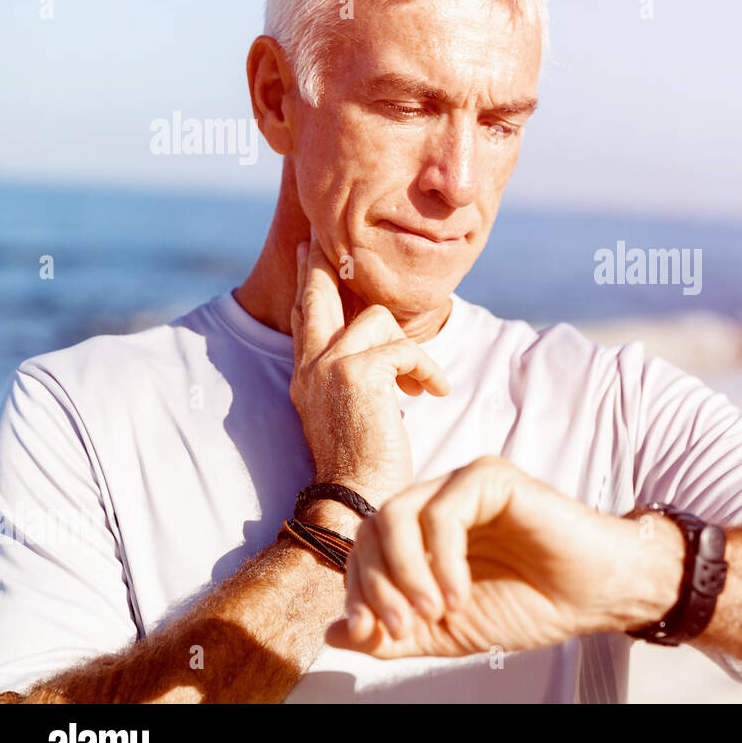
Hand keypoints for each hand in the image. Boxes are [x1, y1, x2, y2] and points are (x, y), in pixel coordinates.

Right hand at [289, 232, 450, 508]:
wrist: (355, 501)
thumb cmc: (365, 468)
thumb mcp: (351, 414)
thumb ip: (354, 378)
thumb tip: (380, 354)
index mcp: (306, 376)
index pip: (306, 317)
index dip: (310, 284)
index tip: (311, 252)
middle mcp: (310, 366)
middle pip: (319, 295)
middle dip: (324, 265)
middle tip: (324, 241)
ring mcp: (329, 366)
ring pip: (378, 318)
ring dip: (410, 350)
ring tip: (422, 384)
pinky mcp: (358, 372)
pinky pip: (405, 347)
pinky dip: (427, 369)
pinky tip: (435, 392)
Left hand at [324, 455, 686, 654]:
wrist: (593, 595)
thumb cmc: (531, 603)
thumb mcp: (447, 632)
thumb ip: (392, 632)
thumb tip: (334, 631)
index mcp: (422, 533)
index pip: (363, 548)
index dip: (359, 592)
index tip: (377, 635)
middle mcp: (437, 500)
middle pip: (371, 528)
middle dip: (377, 586)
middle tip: (404, 628)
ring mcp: (463, 485)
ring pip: (396, 514)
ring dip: (404, 573)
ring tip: (433, 612)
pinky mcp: (492, 477)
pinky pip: (442, 512)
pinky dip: (441, 559)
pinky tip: (460, 592)